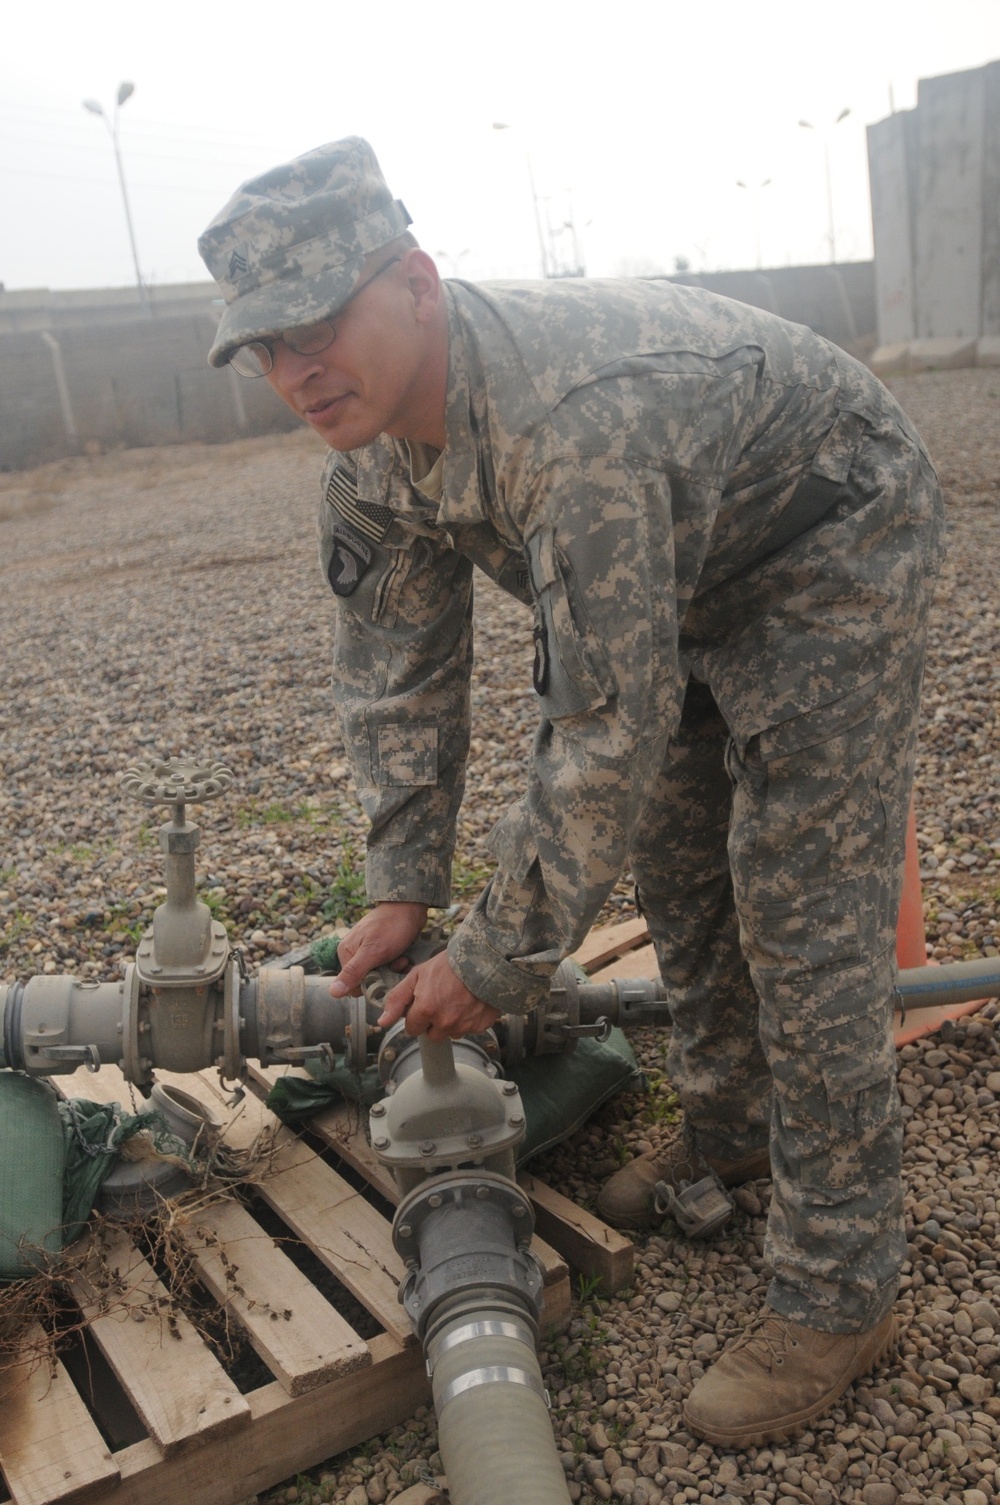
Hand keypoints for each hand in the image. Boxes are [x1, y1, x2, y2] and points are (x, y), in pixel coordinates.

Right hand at [328, 902, 428, 997]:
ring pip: (379, 973)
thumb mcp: (372, 952)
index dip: (370, 984)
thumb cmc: (391, 926)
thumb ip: (353, 972)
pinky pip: (386, 965)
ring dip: (392, 969)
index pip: (353, 986)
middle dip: (383, 975)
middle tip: (396, 962)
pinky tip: (403, 955)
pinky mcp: (379, 949)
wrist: (410, 906)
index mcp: (345, 953)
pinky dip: (396, 963)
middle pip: (366, 980)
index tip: (383, 972)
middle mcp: (353, 952)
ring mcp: (366, 950)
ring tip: (401, 957)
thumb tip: (332, 992)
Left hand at [378, 949, 501, 1040]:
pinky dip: (469, 1019)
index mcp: (426, 1010)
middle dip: (433, 1022)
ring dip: (452, 1021)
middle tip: (441, 1000)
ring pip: (452, 1033)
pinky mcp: (481, 1026)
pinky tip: (470, 1002)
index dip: (416, 1016)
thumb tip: (382, 1021)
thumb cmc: (449, 964)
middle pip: (432, 1034)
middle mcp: (444, 1022)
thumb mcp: (417, 975)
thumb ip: (397, 999)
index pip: (412, 1029)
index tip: (423, 1004)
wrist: (485, 959)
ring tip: (457, 999)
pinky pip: (470, 1029)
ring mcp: (464, 1026)